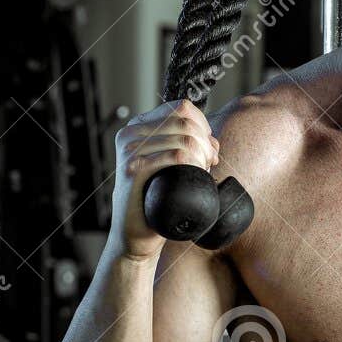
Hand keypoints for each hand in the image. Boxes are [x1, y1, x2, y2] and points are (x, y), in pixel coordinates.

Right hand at [110, 98, 220, 259]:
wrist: (136, 234)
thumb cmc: (155, 201)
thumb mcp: (170, 166)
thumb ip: (188, 146)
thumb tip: (212, 140)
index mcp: (137, 127)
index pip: (181, 107)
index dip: (203, 125)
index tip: (208, 149)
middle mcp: (130, 135)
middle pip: (185, 121)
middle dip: (205, 142)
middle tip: (209, 163)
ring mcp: (129, 152)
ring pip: (184, 138)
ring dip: (202, 155)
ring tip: (202, 172)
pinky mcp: (133, 171)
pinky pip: (175, 156)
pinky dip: (193, 164)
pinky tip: (195, 175)